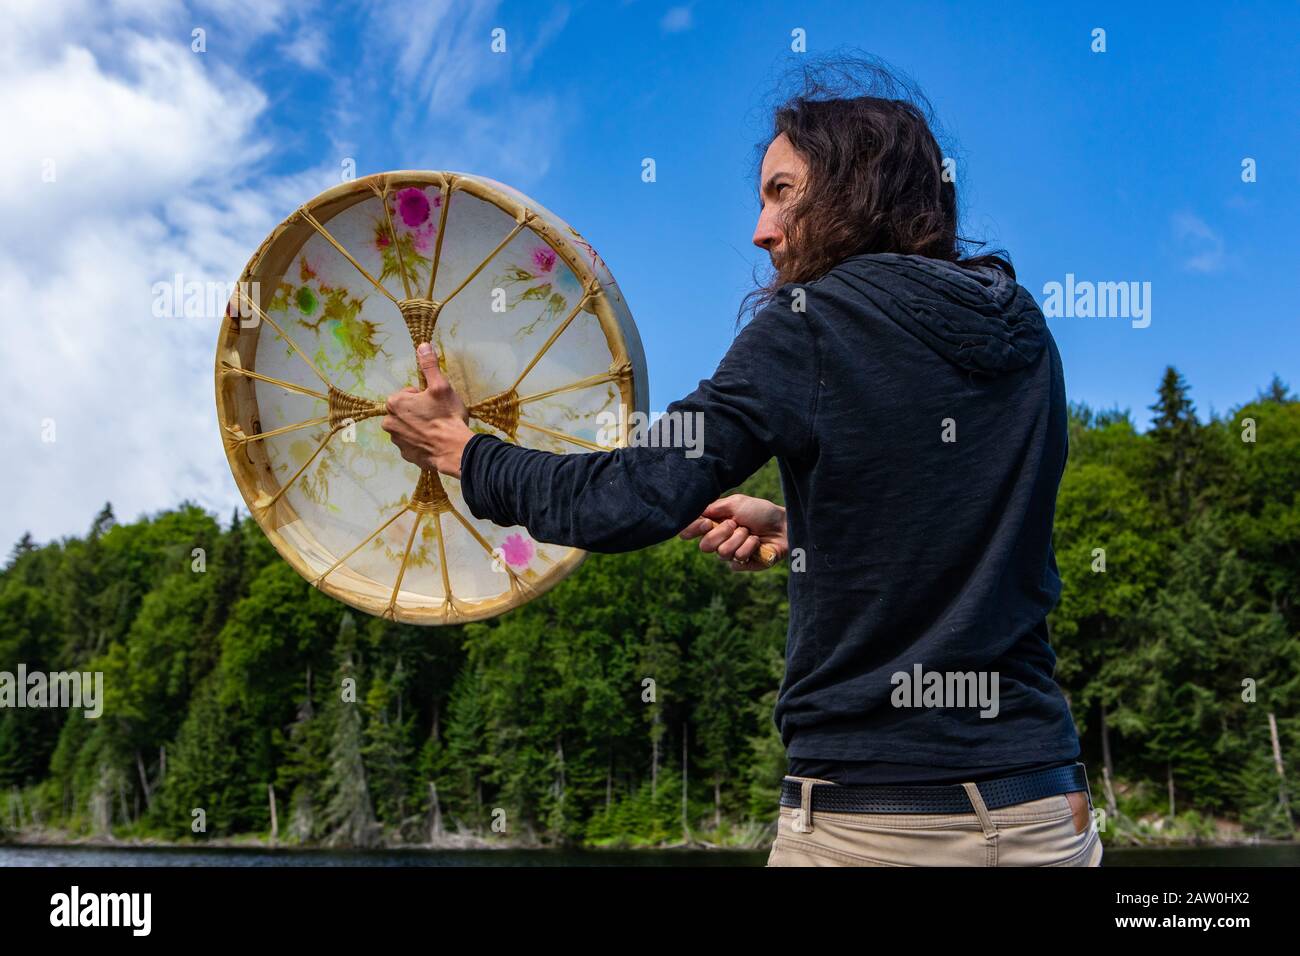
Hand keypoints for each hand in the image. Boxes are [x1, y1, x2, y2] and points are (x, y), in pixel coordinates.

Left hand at [381, 343, 474, 477]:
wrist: (454, 450)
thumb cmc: (446, 416)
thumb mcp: (440, 386)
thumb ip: (429, 365)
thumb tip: (422, 345)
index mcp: (394, 403)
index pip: (408, 393)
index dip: (423, 396)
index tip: (434, 403)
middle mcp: (389, 422)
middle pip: (405, 411)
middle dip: (418, 411)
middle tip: (436, 416)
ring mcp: (397, 441)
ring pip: (407, 427)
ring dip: (418, 426)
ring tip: (436, 429)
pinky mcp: (405, 455)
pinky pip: (411, 444)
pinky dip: (420, 442)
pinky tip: (434, 441)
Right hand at [679, 494, 787, 571]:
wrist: (783, 525)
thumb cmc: (760, 512)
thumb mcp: (736, 502)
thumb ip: (714, 508)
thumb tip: (695, 514)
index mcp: (714, 525)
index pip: (690, 532)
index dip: (693, 530)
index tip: (706, 523)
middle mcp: (719, 541)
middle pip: (704, 546)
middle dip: (722, 532)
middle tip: (736, 524)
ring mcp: (730, 554)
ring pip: (722, 553)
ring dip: (740, 539)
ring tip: (751, 532)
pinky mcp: (743, 564)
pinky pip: (737, 561)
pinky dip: (750, 548)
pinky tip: (758, 544)